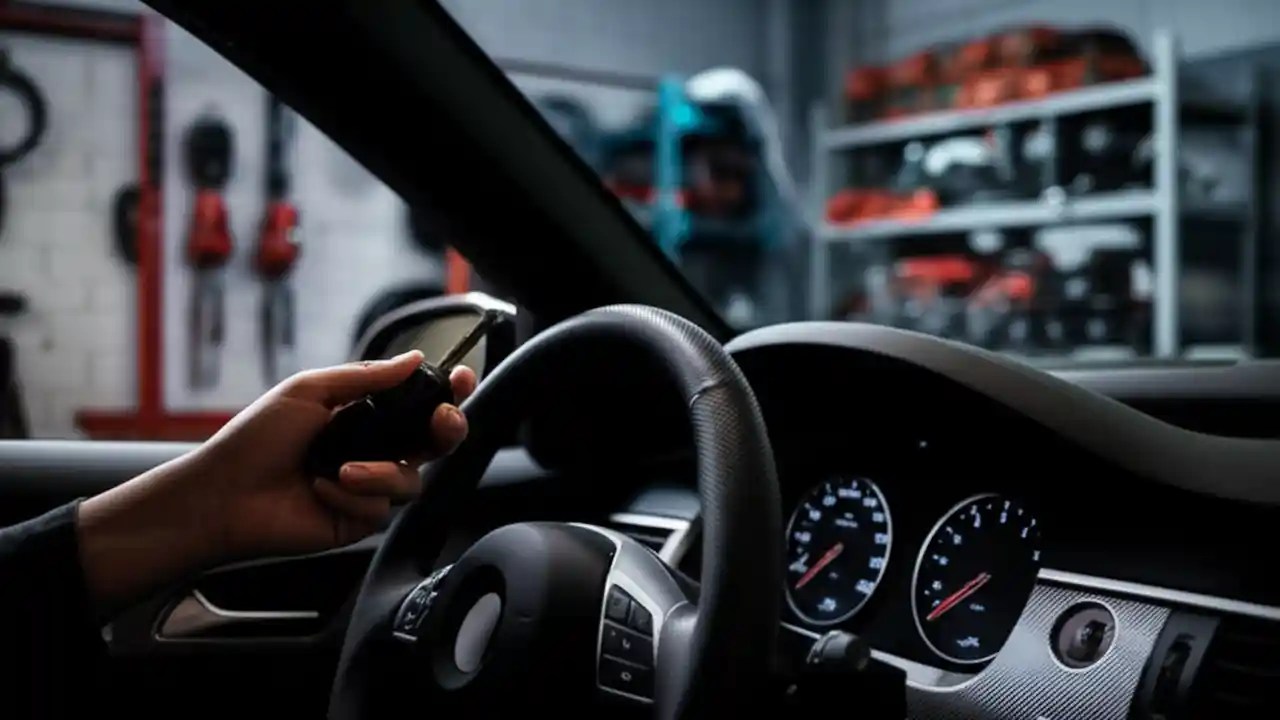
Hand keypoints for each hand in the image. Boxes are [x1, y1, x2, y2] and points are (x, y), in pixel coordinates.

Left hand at [77, 351, 475, 615]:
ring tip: (340, 470)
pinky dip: (353, 496)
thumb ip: (367, 377)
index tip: (461, 379)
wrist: (223, 495)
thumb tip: (416, 358)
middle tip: (442, 421)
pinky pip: (383, 506)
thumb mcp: (310, 391)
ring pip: (411, 478)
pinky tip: (320, 491)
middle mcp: (372, 450)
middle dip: (447, 428)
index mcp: (362, 415)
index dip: (446, 392)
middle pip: (434, 441)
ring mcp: (368, 486)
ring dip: (380, 471)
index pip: (416, 402)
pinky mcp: (360, 519)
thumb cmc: (255, 439)